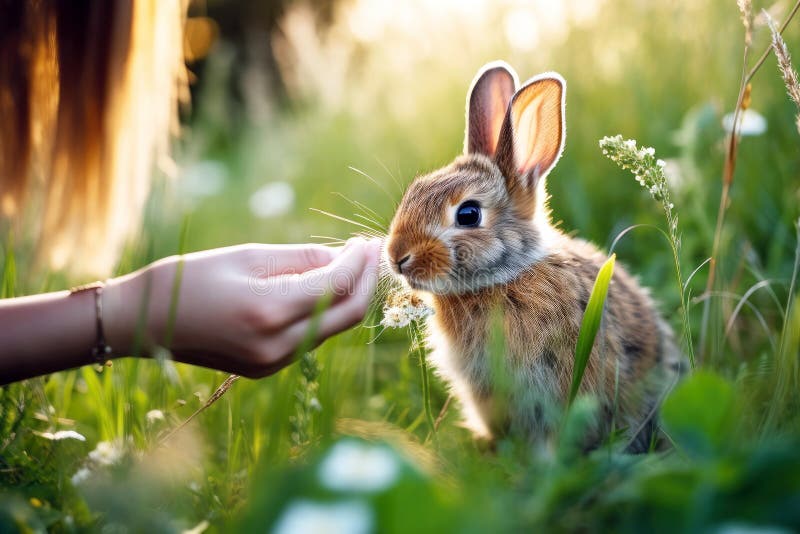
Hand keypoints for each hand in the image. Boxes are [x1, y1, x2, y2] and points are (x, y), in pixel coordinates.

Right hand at [104, 238, 380, 377]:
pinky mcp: (267, 369)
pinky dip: (323, 313)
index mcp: (270, 310)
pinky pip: (309, 338)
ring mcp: (273, 363)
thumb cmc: (191, 277)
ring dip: (347, 297)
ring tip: (348, 264)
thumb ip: (301, 259)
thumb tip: (343, 258)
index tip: (368, 241)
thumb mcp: (248, 257)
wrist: (143, 321)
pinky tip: (322, 288)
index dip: (360, 262)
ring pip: (331, 328)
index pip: (339, 286)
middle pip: (347, 315)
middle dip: (365, 281)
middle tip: (370, 253)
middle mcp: (277, 345)